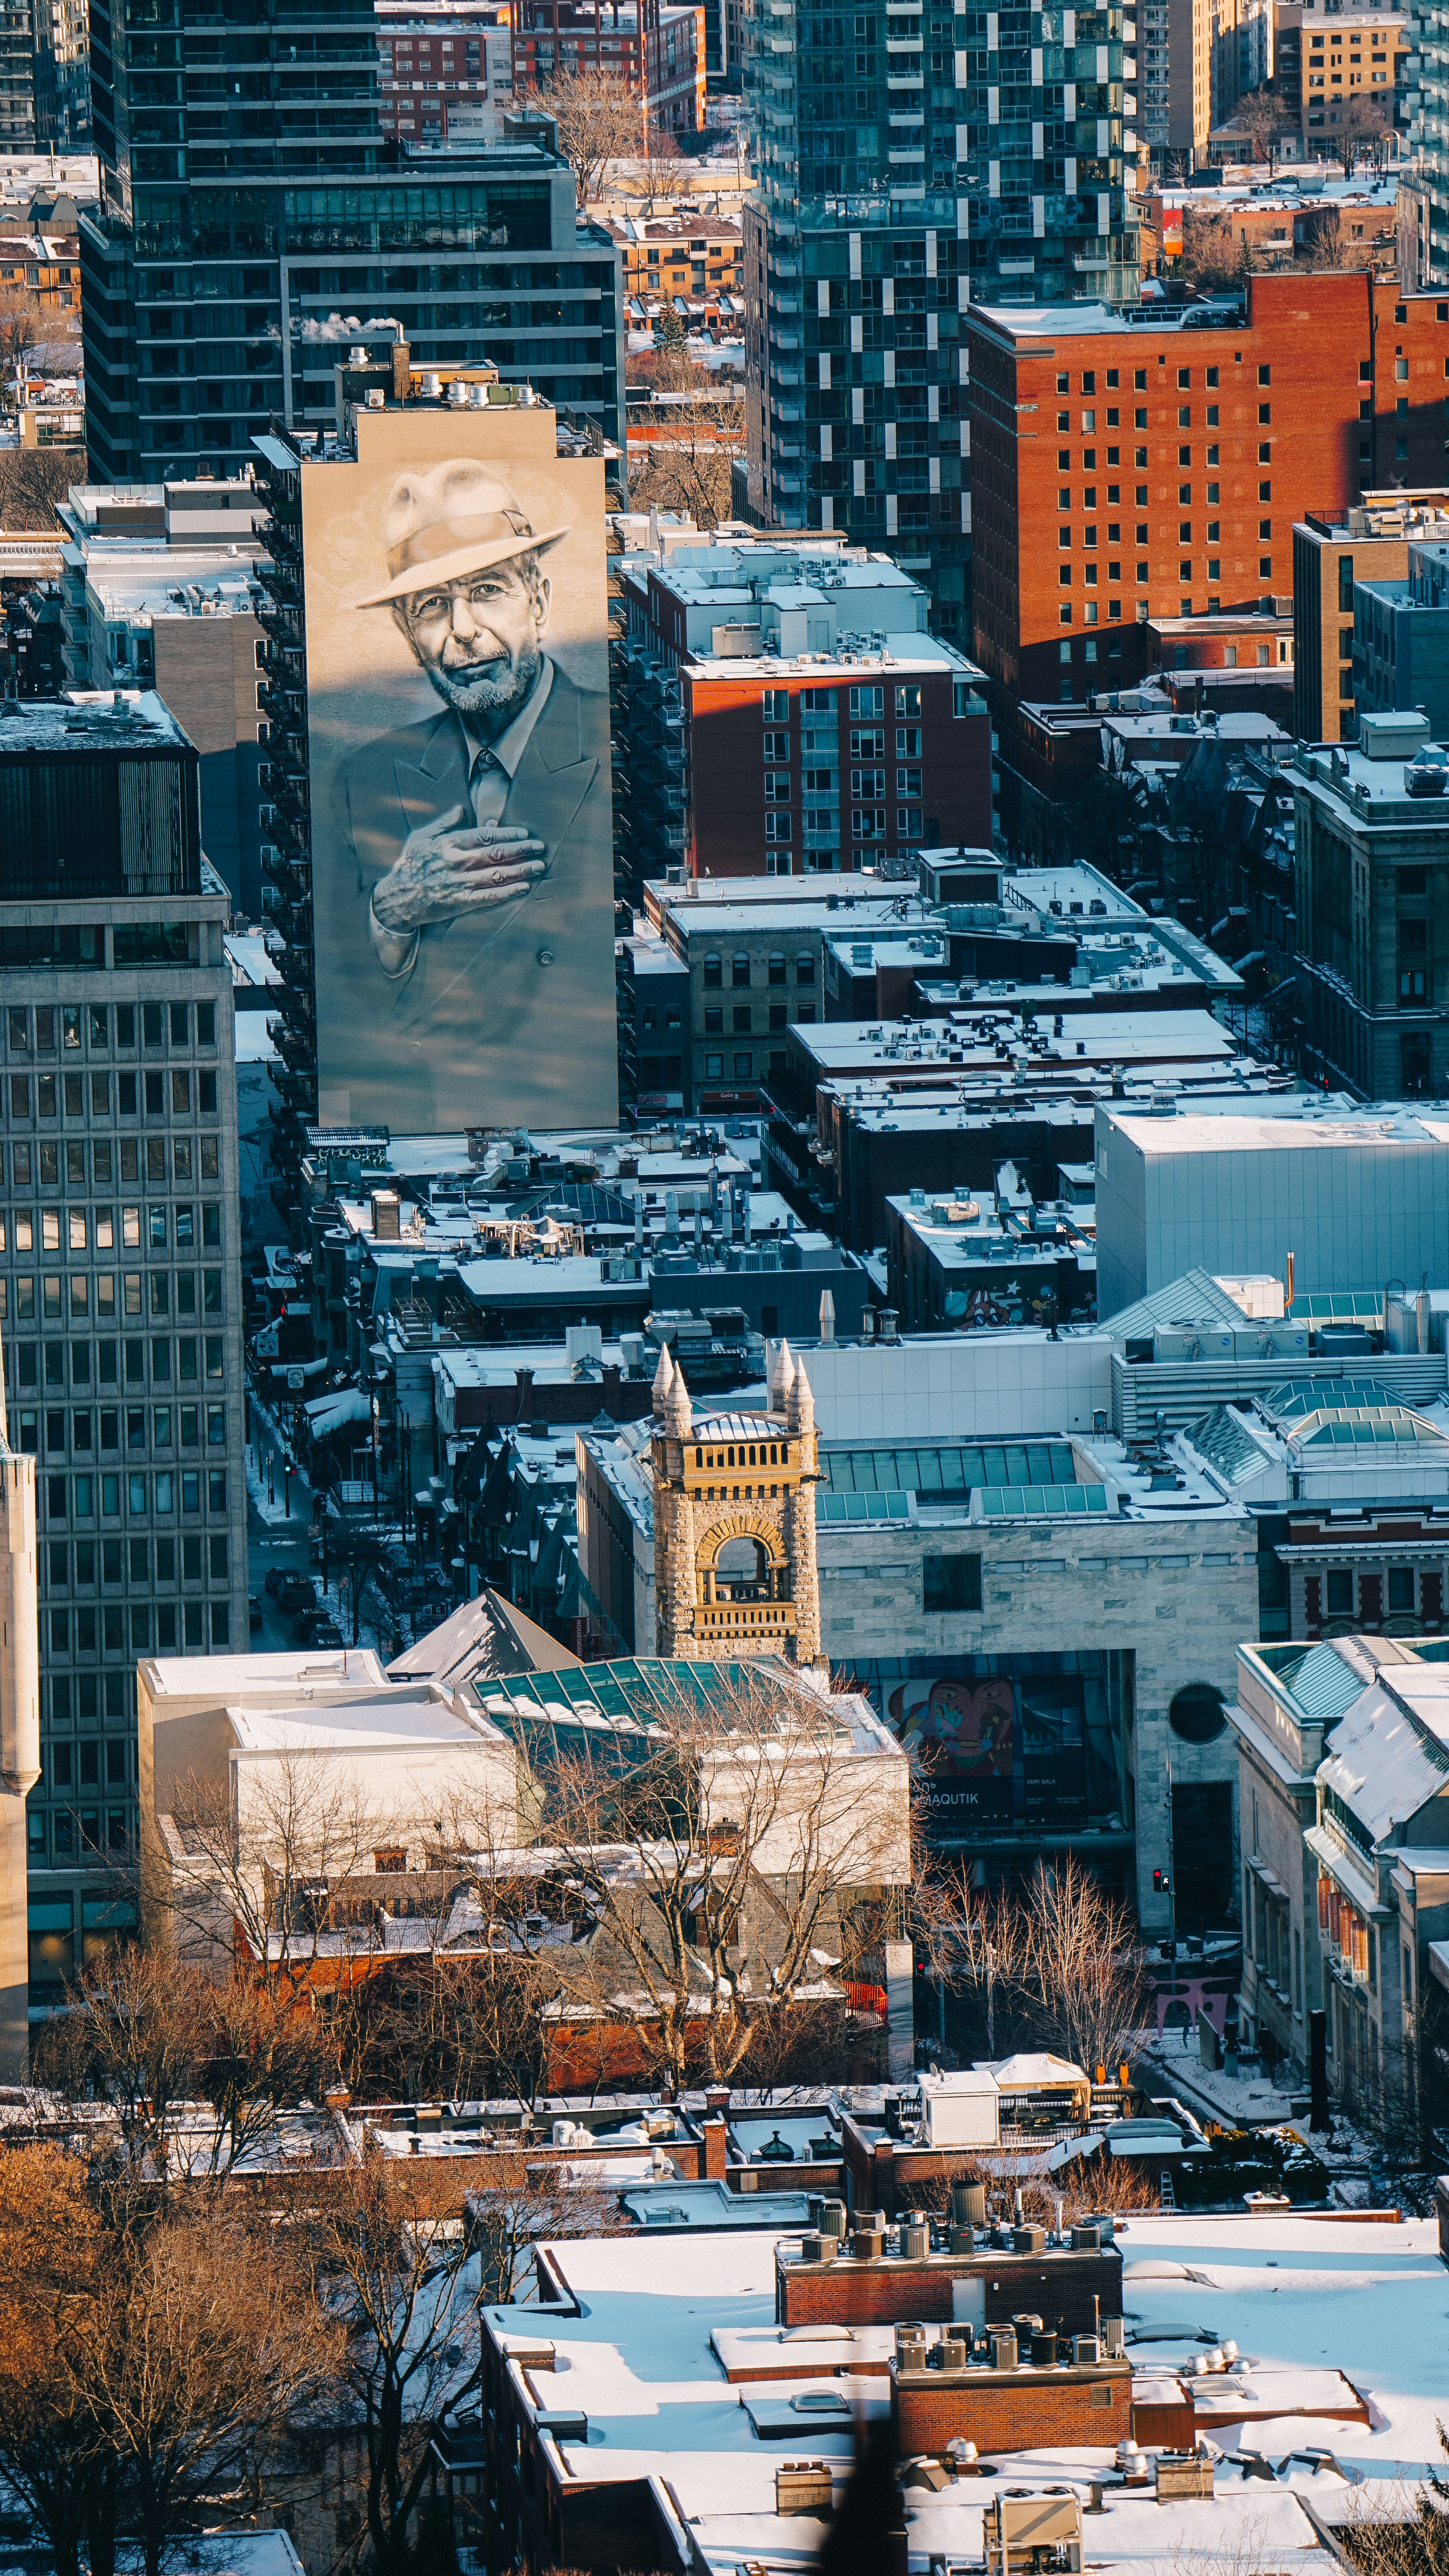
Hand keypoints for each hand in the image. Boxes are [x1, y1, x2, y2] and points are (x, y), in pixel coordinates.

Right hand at [372, 805, 545, 932]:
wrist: (397, 898)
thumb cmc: (410, 864)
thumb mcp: (421, 837)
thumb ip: (443, 823)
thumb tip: (460, 808)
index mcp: (449, 843)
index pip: (485, 835)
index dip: (508, 834)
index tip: (525, 834)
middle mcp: (456, 862)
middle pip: (496, 854)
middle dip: (521, 850)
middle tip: (540, 847)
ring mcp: (459, 883)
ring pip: (497, 875)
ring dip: (521, 870)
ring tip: (539, 866)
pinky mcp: (460, 903)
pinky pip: (489, 897)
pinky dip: (508, 892)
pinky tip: (524, 888)